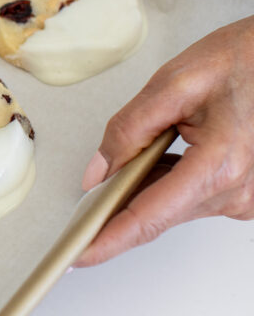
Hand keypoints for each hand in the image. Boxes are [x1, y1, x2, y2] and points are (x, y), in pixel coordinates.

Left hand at [77, 16, 253, 265]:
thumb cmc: (245, 60)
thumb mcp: (174, 83)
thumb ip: (128, 129)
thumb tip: (97, 173)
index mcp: (220, 166)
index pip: (149, 218)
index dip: (108, 240)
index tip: (78, 254)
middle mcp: (238, 192)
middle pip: (158, 214)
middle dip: (120, 201)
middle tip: (97, 175)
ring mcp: (246, 197)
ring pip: (173, 205)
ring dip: (148, 185)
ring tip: (153, 140)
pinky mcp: (244, 193)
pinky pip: (191, 197)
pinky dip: (169, 180)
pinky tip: (167, 152)